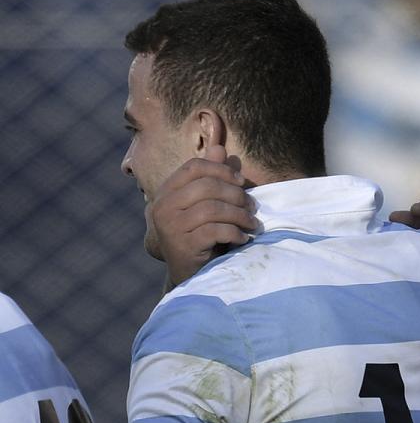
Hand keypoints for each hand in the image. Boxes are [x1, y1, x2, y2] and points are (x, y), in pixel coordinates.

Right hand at [149, 145, 256, 286]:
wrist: (189, 274)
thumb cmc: (199, 234)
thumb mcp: (204, 204)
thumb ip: (210, 177)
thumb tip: (219, 148)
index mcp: (166, 192)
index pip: (194, 167)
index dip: (221, 170)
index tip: (241, 182)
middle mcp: (163, 207)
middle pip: (207, 186)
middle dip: (236, 195)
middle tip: (252, 207)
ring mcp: (171, 227)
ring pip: (213, 209)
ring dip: (240, 215)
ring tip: (252, 224)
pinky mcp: (183, 246)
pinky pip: (215, 231)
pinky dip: (235, 233)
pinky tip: (242, 238)